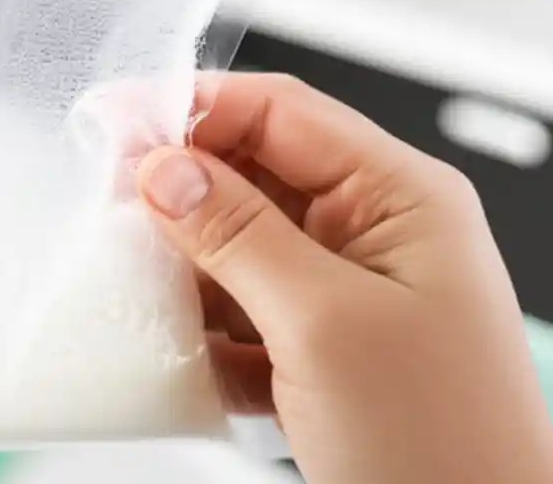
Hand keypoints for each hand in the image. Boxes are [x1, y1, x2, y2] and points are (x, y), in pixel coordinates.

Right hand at [134, 74, 552, 483]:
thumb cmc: (445, 446)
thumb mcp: (327, 325)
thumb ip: (239, 235)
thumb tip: (164, 169)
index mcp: (399, 198)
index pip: (279, 112)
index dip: (191, 106)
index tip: (113, 121)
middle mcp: (370, 233)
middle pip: (248, 173)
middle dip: (176, 189)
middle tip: (106, 207)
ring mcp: (339, 291)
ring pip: (232, 242)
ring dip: (178, 262)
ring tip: (133, 284)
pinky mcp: (311, 347)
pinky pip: (233, 307)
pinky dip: (194, 322)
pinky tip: (173, 346)